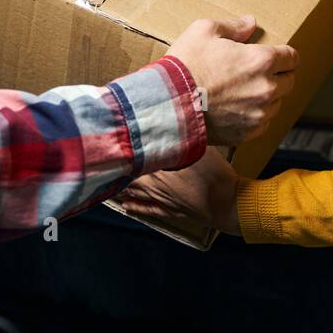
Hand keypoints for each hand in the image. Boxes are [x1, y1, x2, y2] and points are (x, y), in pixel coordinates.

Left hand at [113, 147, 241, 235]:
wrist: (227, 203)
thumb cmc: (215, 175)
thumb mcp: (202, 148)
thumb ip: (185, 135)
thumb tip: (176, 119)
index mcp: (158, 168)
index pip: (132, 159)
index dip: (121, 152)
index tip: (111, 144)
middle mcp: (153, 185)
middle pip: (128, 177)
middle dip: (118, 170)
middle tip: (105, 164)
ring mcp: (160, 201)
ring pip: (134, 194)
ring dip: (120, 189)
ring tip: (109, 182)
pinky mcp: (168, 212)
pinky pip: (146, 210)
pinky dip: (134, 207)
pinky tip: (127, 206)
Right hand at [165, 15, 298, 145]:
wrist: (167, 105)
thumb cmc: (185, 66)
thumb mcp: (205, 31)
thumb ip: (234, 26)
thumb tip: (250, 23)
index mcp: (262, 61)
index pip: (293, 57)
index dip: (285, 55)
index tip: (276, 56)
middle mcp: (267, 88)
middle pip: (289, 81)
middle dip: (278, 75)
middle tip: (258, 73)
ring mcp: (259, 114)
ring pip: (277, 103)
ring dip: (267, 97)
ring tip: (244, 92)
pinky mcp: (248, 133)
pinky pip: (263, 123)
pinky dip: (255, 116)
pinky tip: (236, 109)